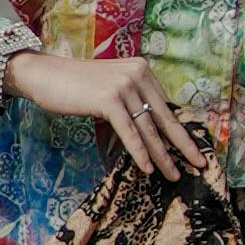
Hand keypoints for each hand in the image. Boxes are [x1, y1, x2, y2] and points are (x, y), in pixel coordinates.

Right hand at [3, 41, 209, 187]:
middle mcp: (137, 74)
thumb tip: (154, 130)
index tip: (193, 149)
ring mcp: (123, 85)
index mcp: (142, 69)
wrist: (45, 75)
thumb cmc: (76, 86)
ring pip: (148, 128)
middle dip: (182, 144)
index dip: (180, 130)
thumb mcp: (112, 87)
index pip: (165, 107)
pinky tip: (147, 169)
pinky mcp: (109, 99)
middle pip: (164, 117)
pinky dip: (140, 153)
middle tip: (199, 163)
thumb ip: (133, 100)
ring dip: (162, 155)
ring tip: (173, 174)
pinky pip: (129, 132)